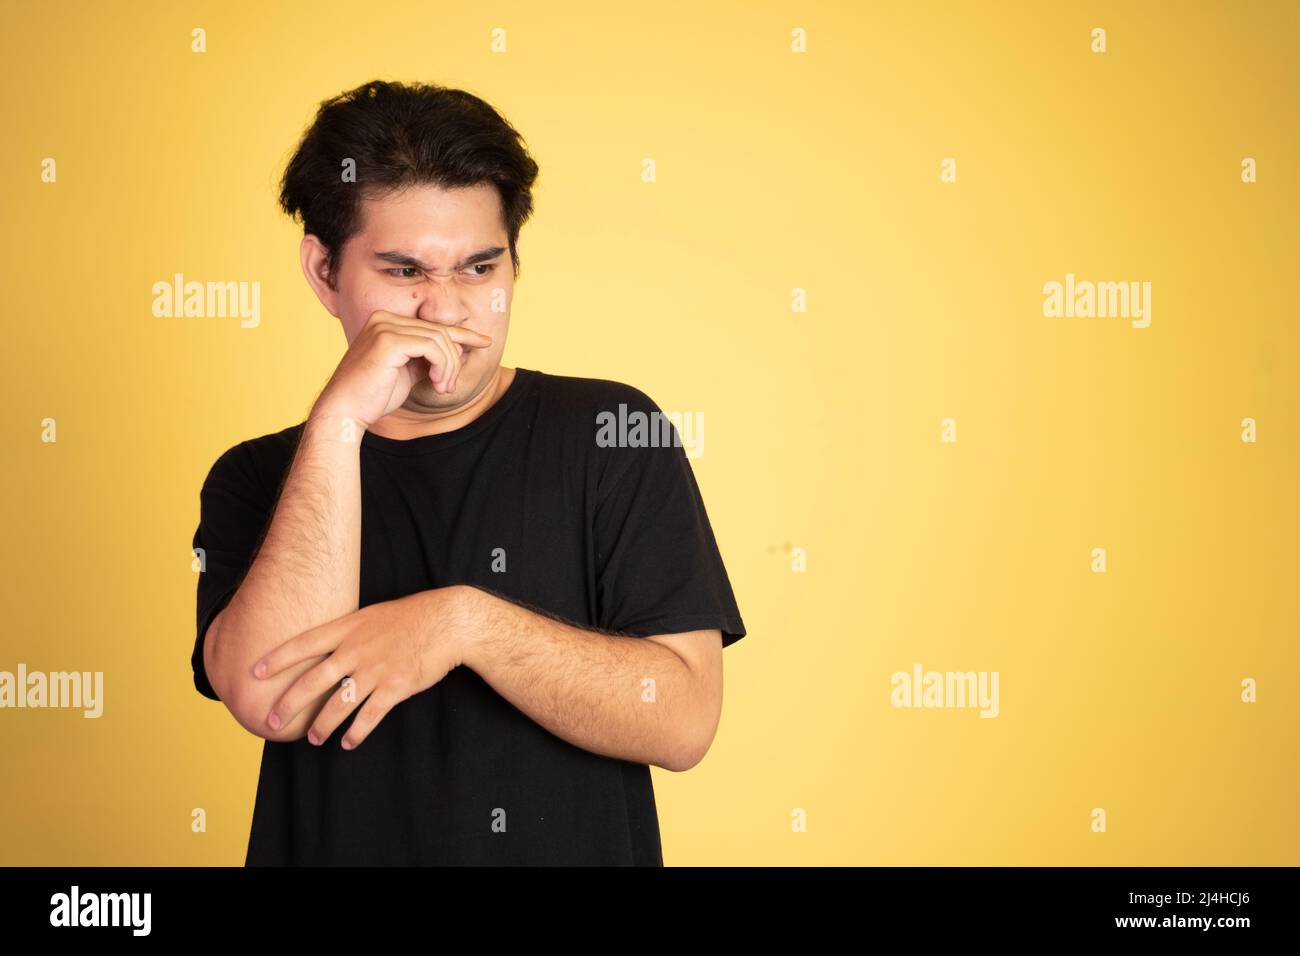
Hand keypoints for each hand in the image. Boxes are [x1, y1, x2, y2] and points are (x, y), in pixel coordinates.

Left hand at [253, 586, 476, 749]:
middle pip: (313, 681)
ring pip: (339, 705)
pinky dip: (356, 732)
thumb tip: (324, 647)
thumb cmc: (410, 617)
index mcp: (348, 628)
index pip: (304, 643)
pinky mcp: (395, 687)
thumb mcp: (371, 615)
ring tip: (313, 739)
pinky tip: (347, 742)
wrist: (447, 623)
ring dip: (322, 726)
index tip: (254, 671)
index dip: (277, 658)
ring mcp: (376, 669)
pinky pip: (369, 716)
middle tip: (271, 720)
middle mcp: (357, 649)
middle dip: (288, 703)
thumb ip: (347, 632)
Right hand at [312, 310, 492, 426]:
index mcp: (387, 322)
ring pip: (439, 339)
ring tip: (442, 388)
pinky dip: (441, 366)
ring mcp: (385, 327)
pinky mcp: (388, 340)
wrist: (346, 411)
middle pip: (439, 331)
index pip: (433, 325)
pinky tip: (436, 383)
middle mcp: (384, 318)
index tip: (485, 342)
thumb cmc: (374, 396)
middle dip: (453, 360)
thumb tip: (460, 346)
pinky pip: (431, 346)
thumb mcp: (409, 371)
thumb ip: (429, 357)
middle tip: (449, 386)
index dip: (463, 333)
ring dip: (449, 367)